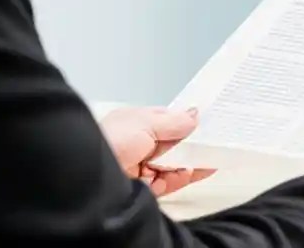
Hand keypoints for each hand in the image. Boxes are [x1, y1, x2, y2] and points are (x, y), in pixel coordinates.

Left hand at [98, 106, 216, 196]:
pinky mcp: (143, 190)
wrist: (88, 177)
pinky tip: (195, 170)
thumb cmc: (110, 141)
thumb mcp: (146, 123)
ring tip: (211, 156)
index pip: (165, 122)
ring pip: (172, 165)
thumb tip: (195, 114)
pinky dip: (182, 177)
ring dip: (190, 161)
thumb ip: (173, 121)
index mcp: (133, 124)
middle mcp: (136, 145)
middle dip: (191, 144)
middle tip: (215, 141)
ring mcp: (140, 168)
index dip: (185, 122)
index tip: (206, 122)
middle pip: (171, 145)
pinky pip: (168, 182)